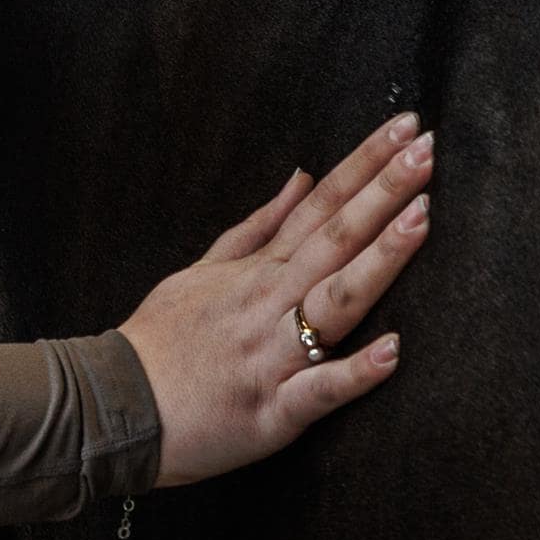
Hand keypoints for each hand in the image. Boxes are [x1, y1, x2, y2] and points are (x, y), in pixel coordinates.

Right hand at [116, 111, 437, 486]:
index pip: (321, 203)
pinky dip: (354, 371)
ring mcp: (273, 354)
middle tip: (427, 150)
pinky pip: (318, 390)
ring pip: (334, 300)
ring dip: (380, 260)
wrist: (113, 409)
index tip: (407, 129)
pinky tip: (394, 352)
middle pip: (336, 238)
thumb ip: (259, 226)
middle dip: (384, 192)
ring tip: (421, 220)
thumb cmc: (161, 341)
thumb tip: (303, 177)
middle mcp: (270, 301)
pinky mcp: (273, 410)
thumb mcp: (203, 270)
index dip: (365, 164)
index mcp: (260, 270)